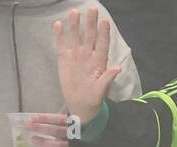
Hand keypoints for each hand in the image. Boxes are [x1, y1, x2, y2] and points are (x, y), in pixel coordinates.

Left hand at [25, 112, 86, 146]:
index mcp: (73, 123)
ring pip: (59, 145)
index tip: (30, 117)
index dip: (43, 118)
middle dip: (41, 128)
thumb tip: (37, 121)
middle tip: (28, 126)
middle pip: (56, 130)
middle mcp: (75, 134)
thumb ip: (60, 124)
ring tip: (33, 139)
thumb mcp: (73, 126)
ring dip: (45, 142)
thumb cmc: (80, 136)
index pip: (56, 119)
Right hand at [53, 5, 121, 126]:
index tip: (105, 21)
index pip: (102, 43)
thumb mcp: (102, 91)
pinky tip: (58, 24)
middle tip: (92, 9)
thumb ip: (108, 78)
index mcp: (99, 61)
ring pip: (76, 36)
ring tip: (74, 12)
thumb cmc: (94, 98)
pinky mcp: (64, 59)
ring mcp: (76, 55)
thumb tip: (117, 68)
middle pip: (90, 35)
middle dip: (91, 23)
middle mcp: (88, 54)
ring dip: (75, 25)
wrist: (80, 106)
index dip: (104, 33)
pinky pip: (62, 45)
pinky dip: (60, 35)